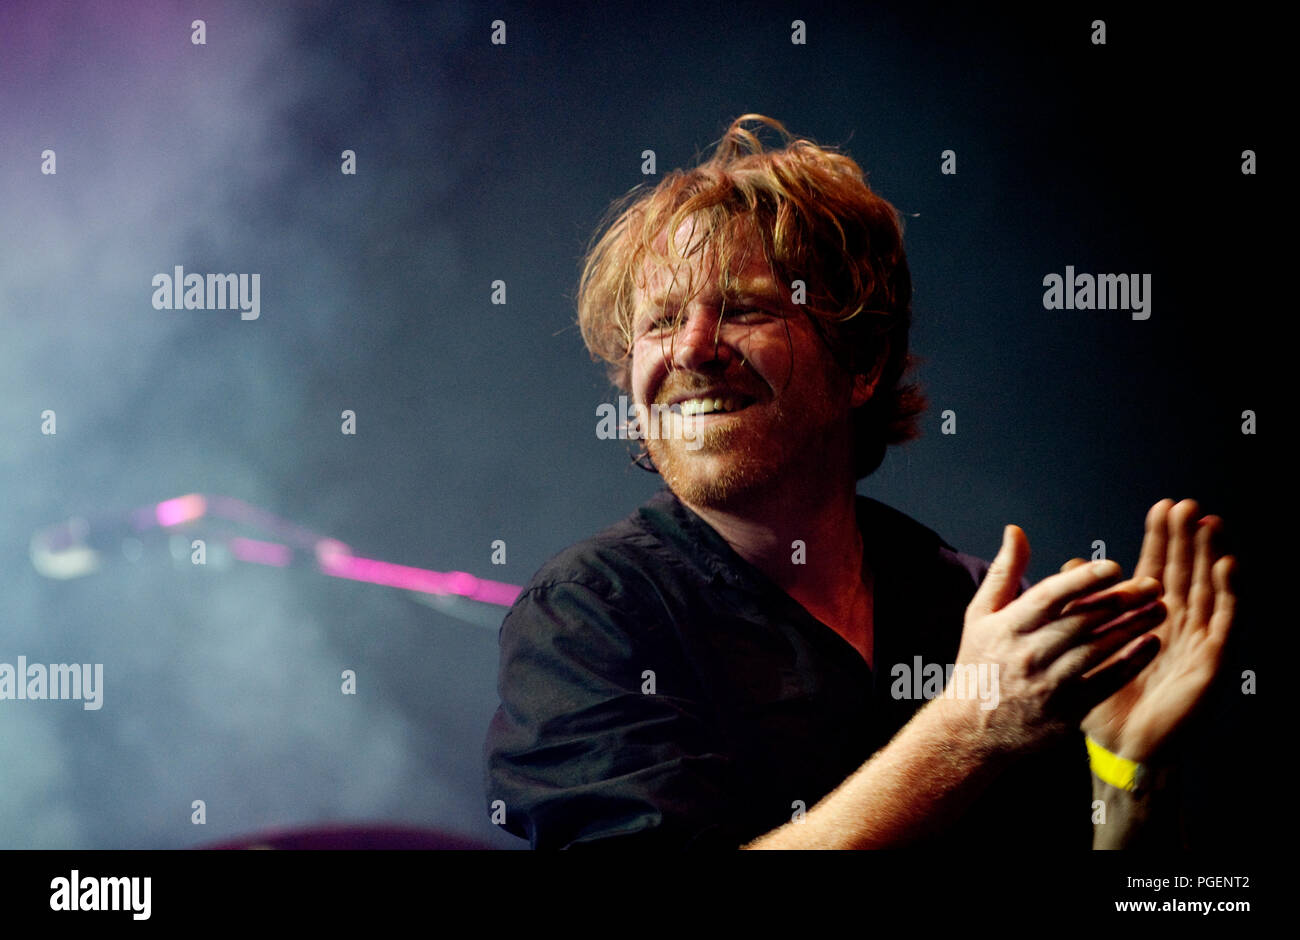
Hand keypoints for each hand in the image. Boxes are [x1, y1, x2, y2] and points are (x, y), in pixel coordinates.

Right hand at [950, 524, 1164, 755]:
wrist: (972, 729)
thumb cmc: (980, 663)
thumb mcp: (980, 615)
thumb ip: (1004, 572)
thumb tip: (1016, 531)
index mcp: (1007, 627)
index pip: (1049, 597)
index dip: (1083, 580)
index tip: (1114, 566)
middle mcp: (1028, 655)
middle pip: (1081, 622)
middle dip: (1121, 601)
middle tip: (1153, 585)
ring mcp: (1048, 686)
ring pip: (1098, 650)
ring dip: (1132, 628)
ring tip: (1160, 609)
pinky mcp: (1066, 712)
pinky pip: (1105, 683)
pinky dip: (1130, 663)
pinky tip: (1151, 644)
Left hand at [1075, 499, 1236, 763]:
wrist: (1119, 746)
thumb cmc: (1102, 698)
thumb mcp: (1083, 647)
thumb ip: (1079, 605)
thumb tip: (1069, 564)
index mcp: (1146, 618)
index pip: (1156, 568)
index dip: (1162, 538)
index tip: (1162, 507)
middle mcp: (1176, 624)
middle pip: (1186, 571)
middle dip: (1188, 538)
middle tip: (1187, 505)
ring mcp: (1197, 640)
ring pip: (1208, 588)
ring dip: (1210, 555)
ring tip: (1209, 523)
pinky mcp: (1212, 660)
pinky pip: (1224, 621)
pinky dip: (1229, 592)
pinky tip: (1226, 566)